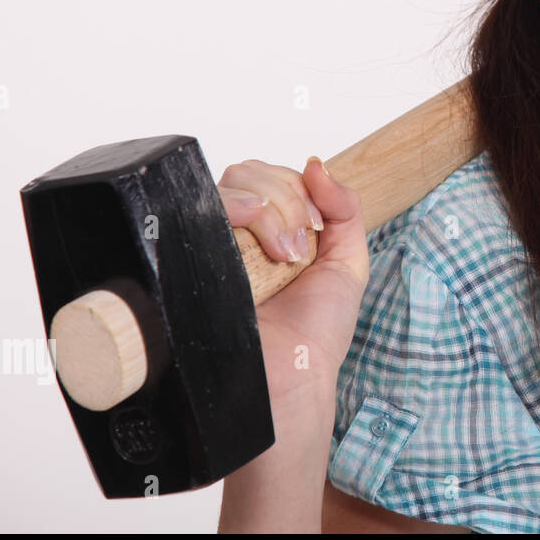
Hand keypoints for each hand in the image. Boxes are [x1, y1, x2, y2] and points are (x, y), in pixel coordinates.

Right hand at [218, 157, 368, 407]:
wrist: (291, 377)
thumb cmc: (317, 331)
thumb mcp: (348, 262)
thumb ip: (345, 207)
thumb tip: (317, 163)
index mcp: (271, 228)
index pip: (273, 175)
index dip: (298, 190)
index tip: (317, 230)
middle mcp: (237, 232)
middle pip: (250, 173)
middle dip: (287, 201)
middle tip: (300, 249)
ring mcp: (212, 243)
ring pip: (230, 184)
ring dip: (270, 212)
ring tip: (285, 258)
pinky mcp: (191, 257)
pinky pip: (204, 209)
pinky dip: (240, 212)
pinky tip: (266, 250)